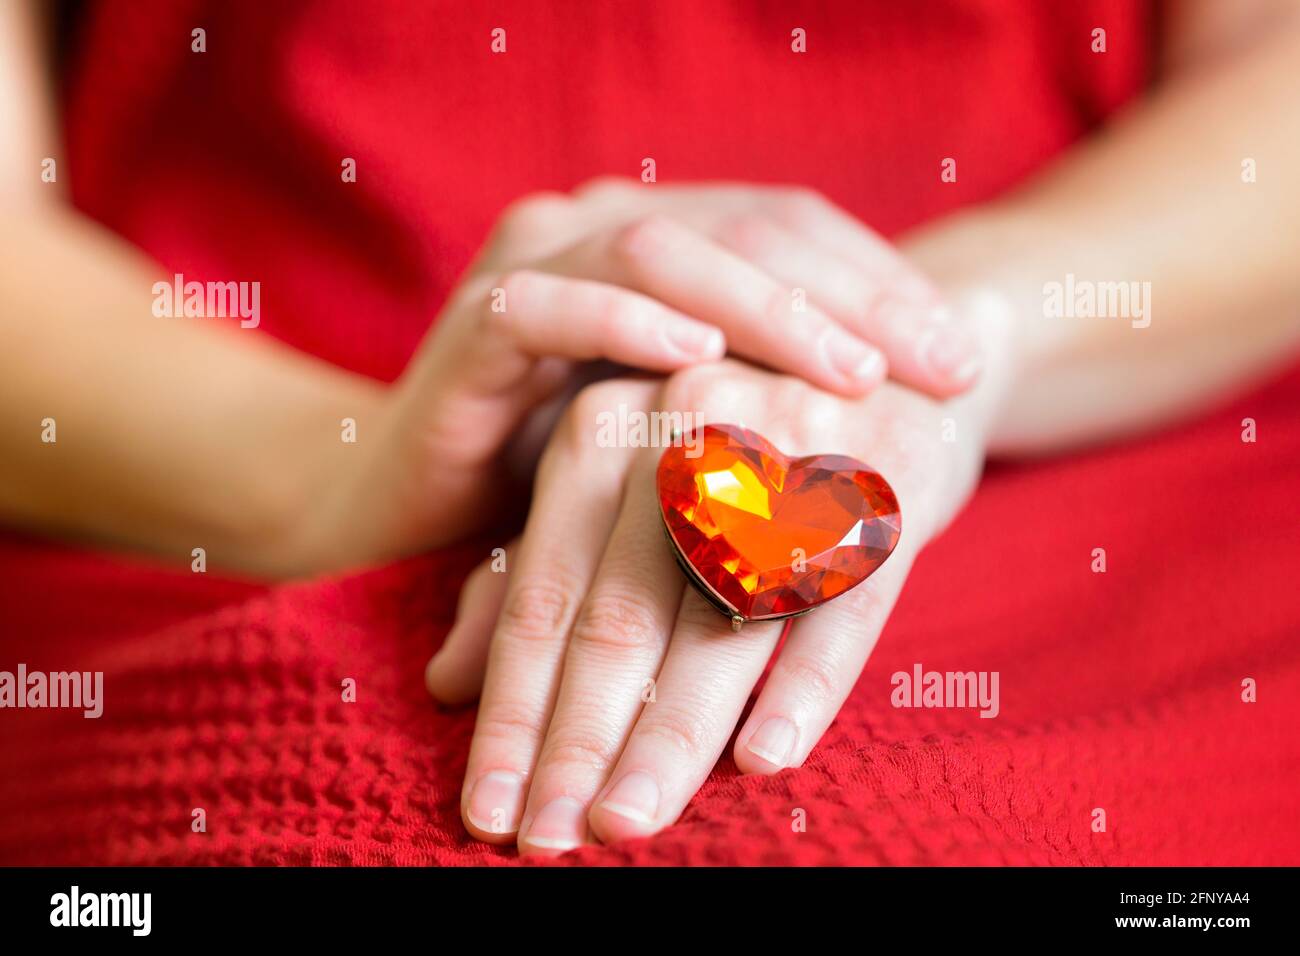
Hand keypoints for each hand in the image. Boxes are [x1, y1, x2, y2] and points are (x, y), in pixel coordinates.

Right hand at [290, 182, 982, 572]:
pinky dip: (626, 323)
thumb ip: (762, 396)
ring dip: (764, 307)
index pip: (791, 230)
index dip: (883, 284)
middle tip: (934, 366)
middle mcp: (595, 228)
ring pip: (662, 248)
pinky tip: (698, 358)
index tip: (960, 363)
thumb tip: (904, 409)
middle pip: (745, 228)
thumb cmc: (553, 471)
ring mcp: (532, 266)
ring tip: (848, 368)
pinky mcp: (472, 326)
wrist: (396, 499)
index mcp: (657, 241)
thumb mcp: (678, 426)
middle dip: (851, 296)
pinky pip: (552, 306)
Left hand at [426, 293, 1012, 852]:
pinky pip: (842, 599)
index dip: (513, 712)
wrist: (890, 343)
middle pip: (621, 615)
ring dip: (672, 732)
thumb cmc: (736, 436)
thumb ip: (536, 566)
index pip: (543, 598)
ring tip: (626, 820)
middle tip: (548, 841)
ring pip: (721, 620)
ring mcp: (790, 449)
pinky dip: (803, 679)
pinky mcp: (888, 478)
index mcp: (607, 425)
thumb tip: (442, 679)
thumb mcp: (624, 482)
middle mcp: (688, 431)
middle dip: (579, 739)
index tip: (492, 811)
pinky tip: (765, 758)